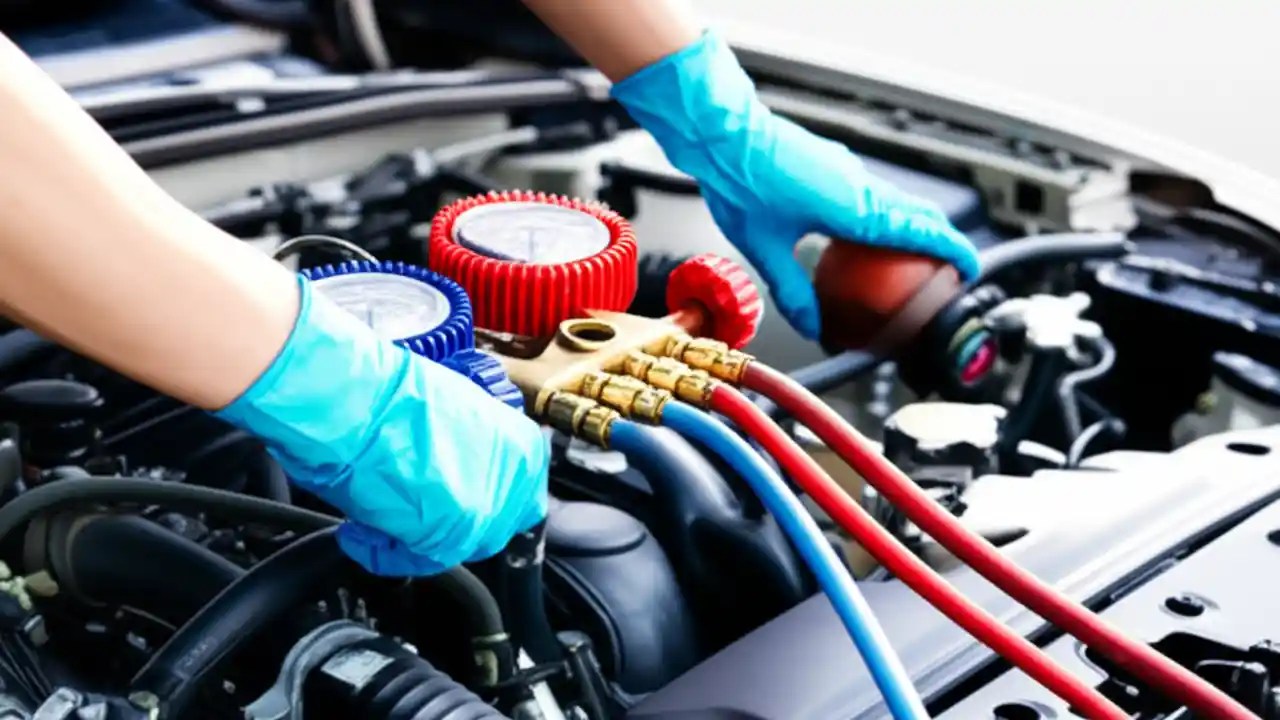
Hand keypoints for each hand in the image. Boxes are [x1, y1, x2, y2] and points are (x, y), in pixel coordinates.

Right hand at [216, 277, 548, 575]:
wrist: (356, 400)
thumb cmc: (391, 394)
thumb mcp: (455, 410)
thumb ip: (474, 446)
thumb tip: (459, 467)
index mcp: (524, 445)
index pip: (521, 495)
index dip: (482, 499)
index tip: (454, 501)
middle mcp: (515, 481)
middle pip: (492, 526)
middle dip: (451, 524)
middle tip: (414, 512)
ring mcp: (487, 512)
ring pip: (455, 546)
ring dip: (418, 538)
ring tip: (378, 515)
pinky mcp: (450, 539)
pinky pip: (418, 561)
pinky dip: (384, 553)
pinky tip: (359, 532)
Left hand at [612, 31, 979, 339]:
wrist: (725, 133)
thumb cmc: (742, 184)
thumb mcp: (764, 249)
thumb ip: (792, 290)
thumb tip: (811, 326)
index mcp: (855, 208)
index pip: (921, 232)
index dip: (952, 251)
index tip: (969, 270)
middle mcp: (861, 186)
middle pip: (919, 215)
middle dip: (940, 243)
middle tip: (946, 272)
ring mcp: (849, 171)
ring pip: (898, 202)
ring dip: (913, 228)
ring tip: (911, 260)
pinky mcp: (835, 164)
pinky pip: (873, 193)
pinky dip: (884, 216)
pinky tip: (861, 237)